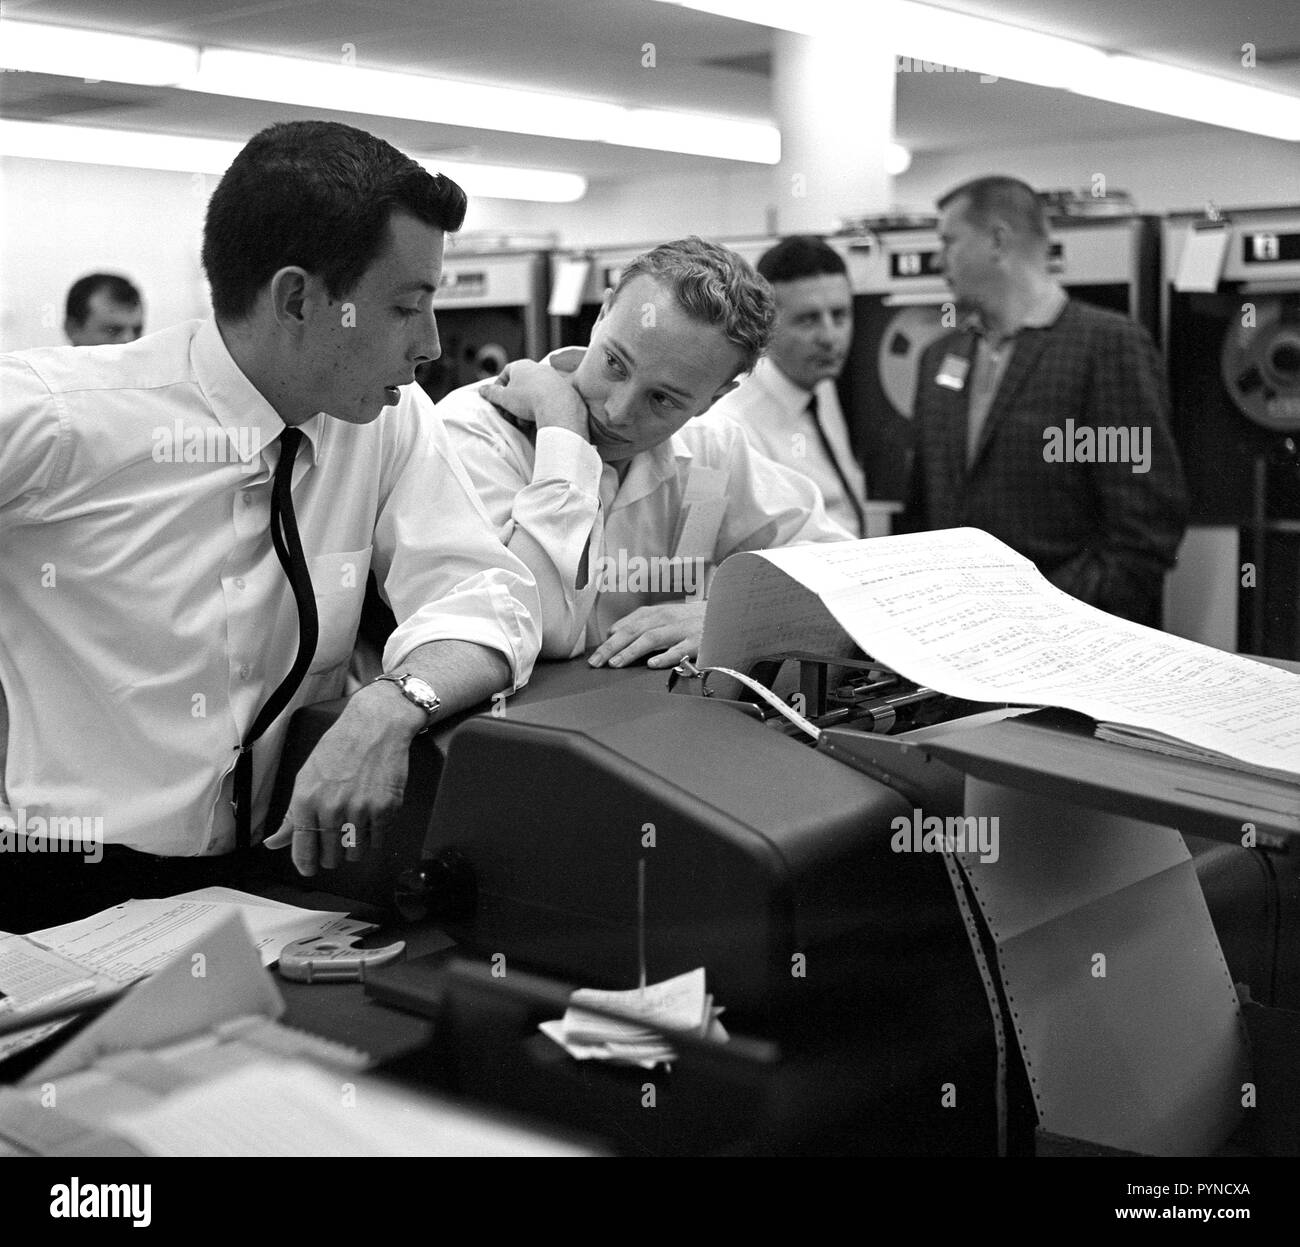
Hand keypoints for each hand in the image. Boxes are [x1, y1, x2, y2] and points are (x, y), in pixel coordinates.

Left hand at [262, 688, 416, 875]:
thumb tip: (274, 843)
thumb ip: (291, 815)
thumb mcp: (306, 777)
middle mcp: (332, 808)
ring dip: (354, 847)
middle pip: (330, 857)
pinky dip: (374, 836)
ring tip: (355, 828)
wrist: (375, 726)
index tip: (310, 869)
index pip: (304, 850)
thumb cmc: (339, 746)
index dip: (307, 865)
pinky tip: (371, 820)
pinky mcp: (385, 809)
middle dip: (332, 855)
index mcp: (307, 801)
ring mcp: (360, 810)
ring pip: (356, 852)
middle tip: (335, 841)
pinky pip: (378, 840)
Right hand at [478, 358, 588, 437]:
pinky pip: (549, 400)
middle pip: (521, 386)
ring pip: (535, 394)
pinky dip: (541, 410)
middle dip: (513, 402)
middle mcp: (539, 368)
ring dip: (526, 409)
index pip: (506, 372)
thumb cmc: (529, 399)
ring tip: (524, 422)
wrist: (559, 408)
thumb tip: (482, 390)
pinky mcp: (565, 390)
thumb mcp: (504, 398)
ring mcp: (554, 378)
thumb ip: (491, 393)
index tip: (498, 400)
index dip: (499, 387)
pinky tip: (538, 420)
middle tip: (510, 415)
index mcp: (522, 365)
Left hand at [587, 600, 706, 669]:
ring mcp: (682, 630)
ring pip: (651, 638)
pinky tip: (653, 664)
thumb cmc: (696, 618)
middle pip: (634, 631)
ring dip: (631, 651)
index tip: (595, 654)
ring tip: (616, 664)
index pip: (628, 625)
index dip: (610, 639)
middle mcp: (667, 619)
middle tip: (596, 662)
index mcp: (658, 613)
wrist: (731, 613)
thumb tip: (614, 632)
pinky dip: (666, 657)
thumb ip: (643, 623)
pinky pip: (680, 650)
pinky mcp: (699, 641)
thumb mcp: (668, 615)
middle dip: (612, 647)